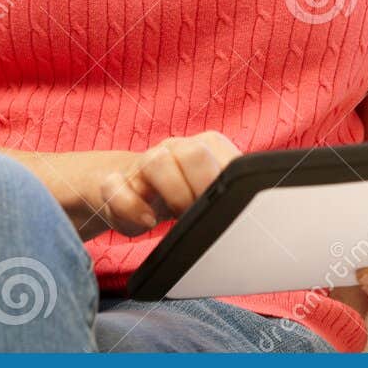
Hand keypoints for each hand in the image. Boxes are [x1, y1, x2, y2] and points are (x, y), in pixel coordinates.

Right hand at [85, 130, 240, 237]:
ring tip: (176, 216)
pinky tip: (147, 221)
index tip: (226, 202)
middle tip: (200, 210)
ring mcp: (143, 164)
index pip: (220, 149)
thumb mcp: (208, 190)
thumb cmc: (181, 195)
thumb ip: (228, 190)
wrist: (131, 193)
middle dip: (200, 186)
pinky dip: (133, 208)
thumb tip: (252, 206)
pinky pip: (115, 187)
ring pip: (156, 161)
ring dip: (172, 193)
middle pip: (192, 151)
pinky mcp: (115, 183)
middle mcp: (173, 148)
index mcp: (202, 146)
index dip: (225, 179)